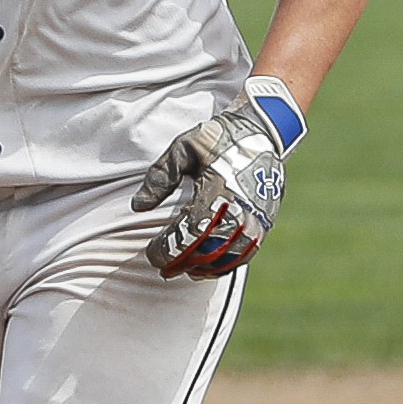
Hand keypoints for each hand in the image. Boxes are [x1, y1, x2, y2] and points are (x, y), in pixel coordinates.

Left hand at [131, 100, 288, 278]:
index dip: (168, 249)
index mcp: (218, 192)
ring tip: (181, 269)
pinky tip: (206, 268)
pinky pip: (244, 256)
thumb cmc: (218, 139)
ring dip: (200, 268)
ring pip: (225, 258)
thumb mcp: (184, 147)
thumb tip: (138, 206)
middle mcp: (240, 211)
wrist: (263, 134)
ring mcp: (255, 220)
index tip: (151, 252)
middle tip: (161, 266)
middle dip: (179, 262)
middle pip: (205, 251)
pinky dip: (223, 266)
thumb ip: (161, 176)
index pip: (188, 233)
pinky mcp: (264, 224)